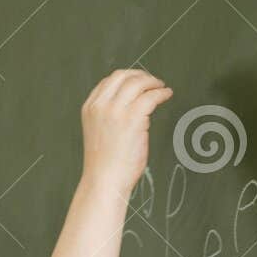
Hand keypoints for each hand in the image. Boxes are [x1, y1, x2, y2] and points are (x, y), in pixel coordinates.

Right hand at [80, 69, 172, 194]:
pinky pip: (151, 96)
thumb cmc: (104, 164)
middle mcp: (101, 105)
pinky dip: (161, 93)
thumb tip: (133, 105)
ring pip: (138, 83)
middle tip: (153, 81)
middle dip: (140, 75)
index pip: (109, 81)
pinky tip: (166, 95)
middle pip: (123, 76)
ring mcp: (115, 110)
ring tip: (161, 87)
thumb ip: (110, 116)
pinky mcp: (132, 117)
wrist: (104, 181)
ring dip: (153, 82)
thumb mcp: (100, 132)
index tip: (139, 81)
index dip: (127, 78)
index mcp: (90, 108)